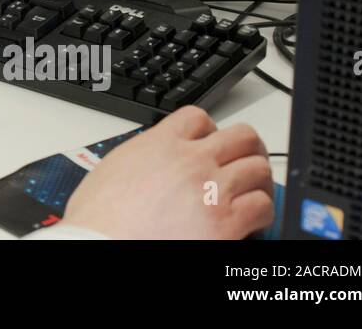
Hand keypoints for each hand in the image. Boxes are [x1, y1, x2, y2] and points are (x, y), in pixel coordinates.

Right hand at [62, 106, 274, 238]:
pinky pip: (262, 206)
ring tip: (250, 196)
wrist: (99, 244)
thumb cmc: (99, 218)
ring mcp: (212, 190)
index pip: (199, 118)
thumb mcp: (114, 168)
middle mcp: (191, 161)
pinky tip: (248, 223)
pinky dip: (260, 214)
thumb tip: (154, 159)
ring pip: (259, 169)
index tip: (210, 145)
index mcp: (160, 144)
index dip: (210, 131)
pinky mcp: (226, 223)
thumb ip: (144, 155)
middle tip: (244, 165)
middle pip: (242, 137)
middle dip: (247, 151)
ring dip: (257, 182)